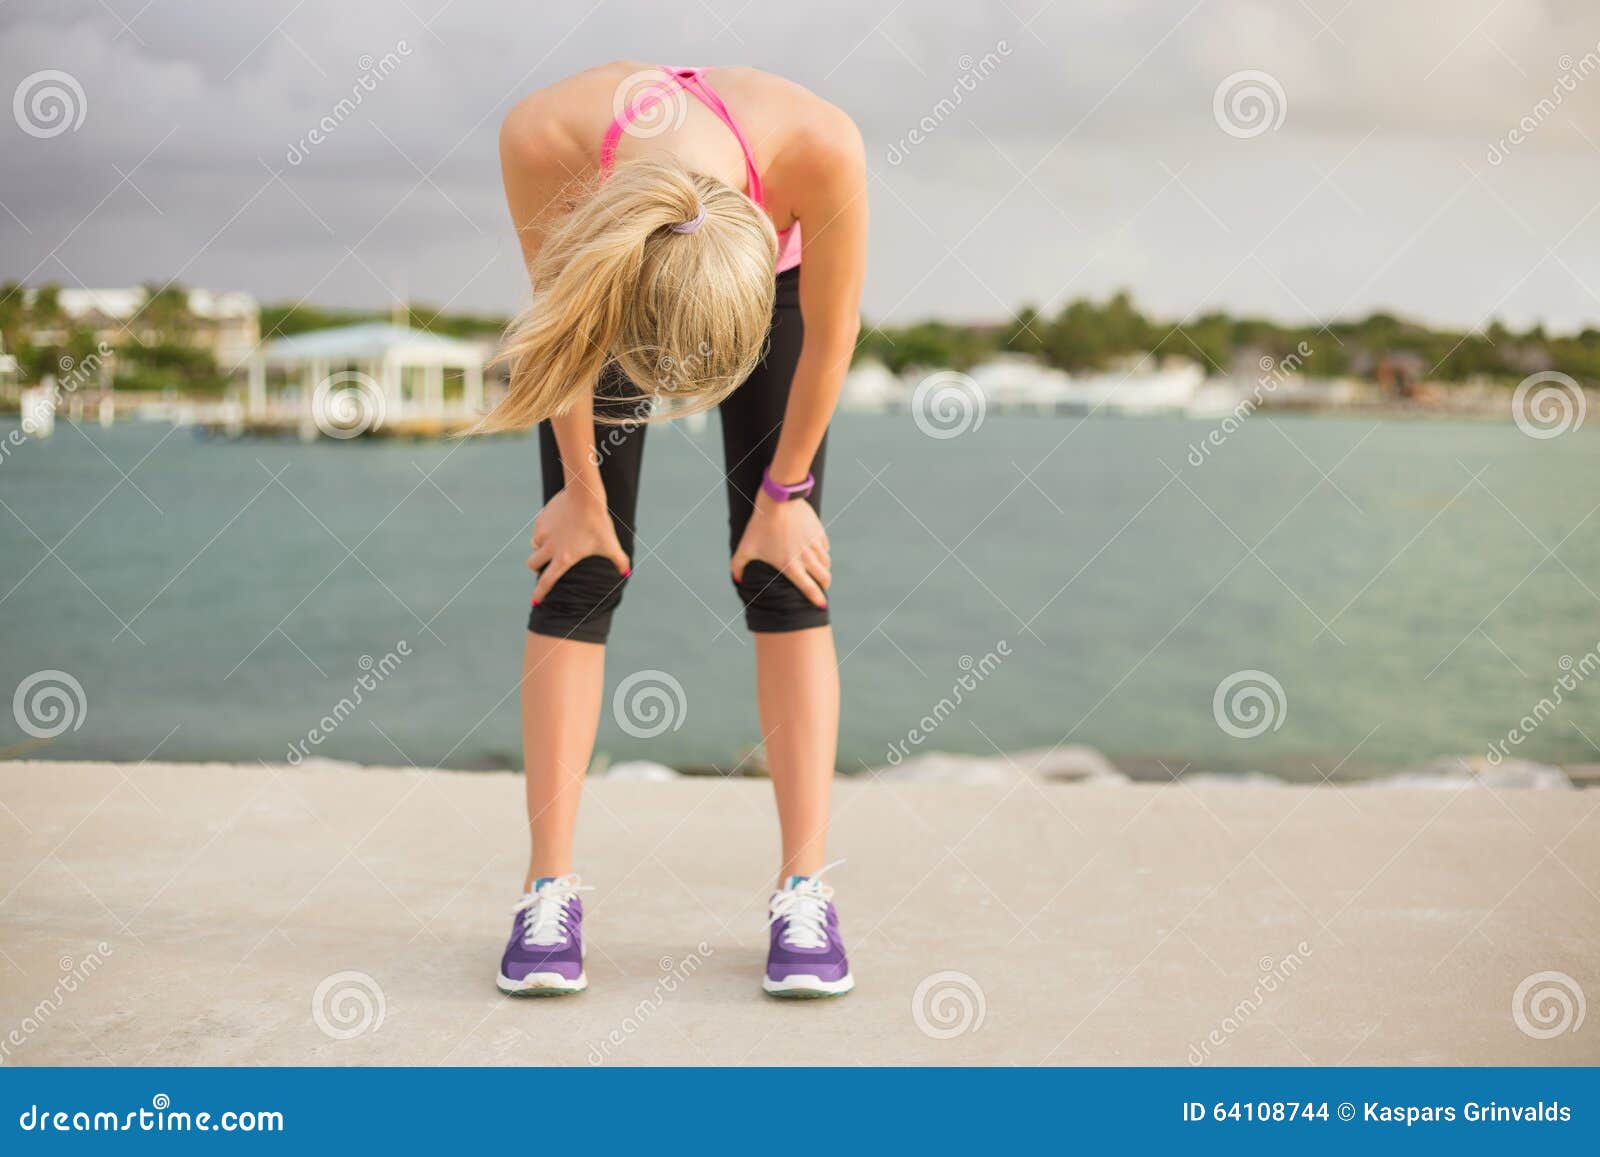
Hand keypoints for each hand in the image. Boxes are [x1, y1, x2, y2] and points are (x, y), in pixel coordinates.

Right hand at [528, 484, 629, 604]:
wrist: (585, 496)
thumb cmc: (599, 523)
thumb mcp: (610, 544)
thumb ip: (619, 561)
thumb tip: (627, 573)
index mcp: (564, 558)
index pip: (547, 581)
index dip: (540, 593)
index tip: (535, 603)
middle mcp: (550, 548)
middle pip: (532, 564)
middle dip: (536, 566)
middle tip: (547, 562)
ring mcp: (543, 533)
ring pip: (534, 546)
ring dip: (541, 547)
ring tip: (558, 539)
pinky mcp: (540, 520)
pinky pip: (538, 530)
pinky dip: (544, 532)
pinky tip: (558, 524)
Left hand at [730, 491, 830, 607]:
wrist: (778, 500)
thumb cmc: (760, 525)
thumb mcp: (745, 547)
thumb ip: (738, 566)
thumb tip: (737, 580)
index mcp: (791, 566)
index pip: (809, 589)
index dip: (817, 599)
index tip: (821, 606)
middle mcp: (806, 558)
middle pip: (824, 578)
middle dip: (824, 585)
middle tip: (821, 587)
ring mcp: (814, 545)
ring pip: (826, 563)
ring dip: (824, 570)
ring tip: (820, 571)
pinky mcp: (819, 532)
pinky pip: (825, 548)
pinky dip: (823, 553)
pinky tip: (818, 553)